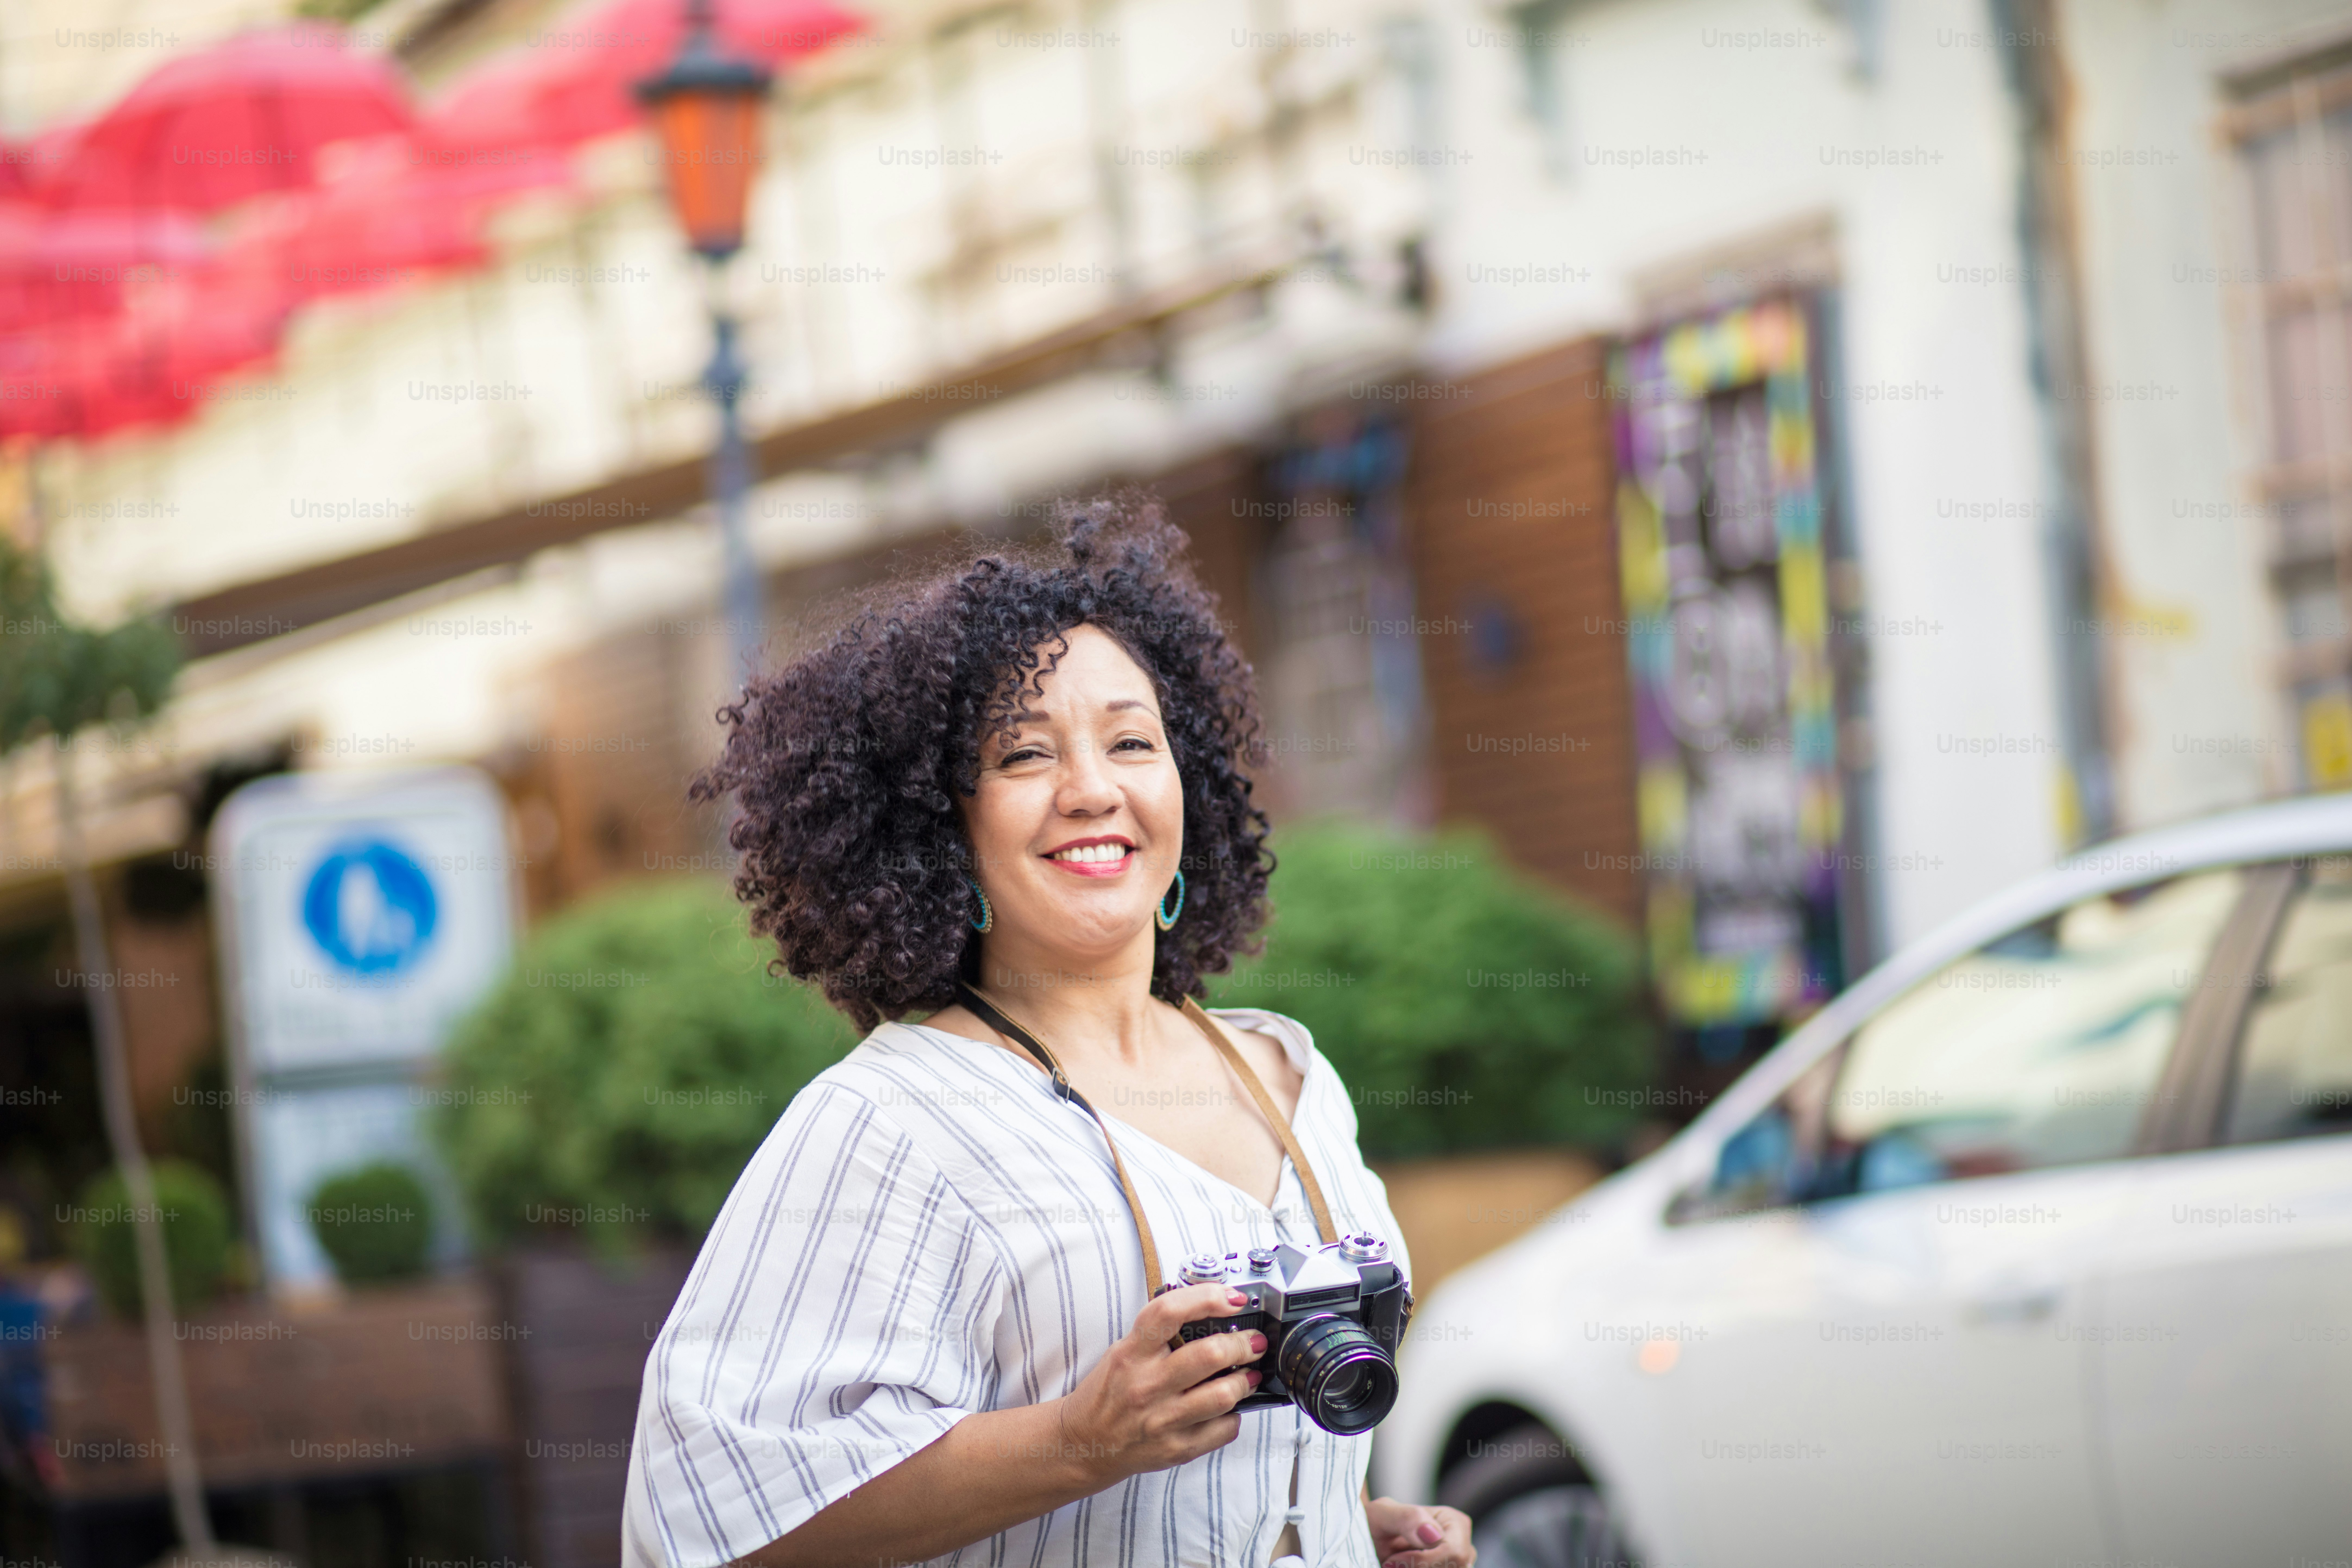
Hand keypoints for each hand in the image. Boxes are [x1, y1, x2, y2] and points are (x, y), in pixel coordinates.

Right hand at [1052, 1283, 1265, 1487]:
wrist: (1084, 1444)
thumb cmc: (1108, 1393)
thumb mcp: (1123, 1352)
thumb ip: (1159, 1334)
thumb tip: (1210, 1311)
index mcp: (1131, 1355)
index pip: (1169, 1312)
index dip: (1208, 1297)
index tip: (1233, 1298)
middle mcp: (1146, 1386)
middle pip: (1209, 1355)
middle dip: (1243, 1344)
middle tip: (1253, 1342)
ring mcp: (1162, 1421)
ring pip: (1223, 1395)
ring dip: (1246, 1381)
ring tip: (1249, 1374)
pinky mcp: (1176, 1450)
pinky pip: (1223, 1429)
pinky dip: (1233, 1415)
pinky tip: (1228, 1408)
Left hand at [1365, 1495, 1474, 1567]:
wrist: (1372, 1538)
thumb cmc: (1377, 1521)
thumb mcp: (1383, 1514)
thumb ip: (1408, 1519)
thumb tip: (1434, 1535)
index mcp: (1455, 1522)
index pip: (1454, 1552)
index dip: (1422, 1561)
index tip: (1392, 1561)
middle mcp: (1462, 1545)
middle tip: (1391, 1564)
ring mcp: (1458, 1564)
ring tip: (1395, 1564)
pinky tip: (1400, 1567)